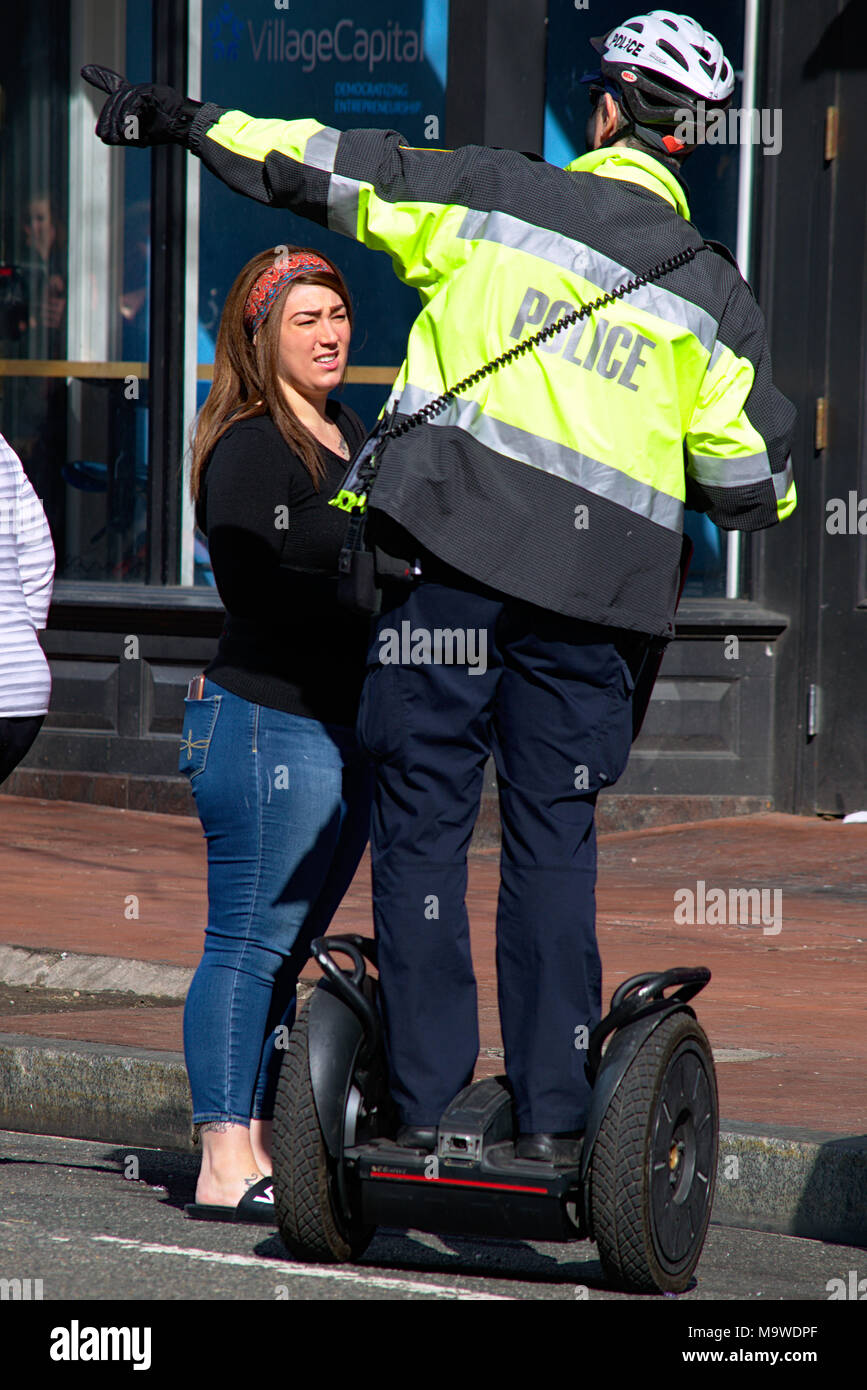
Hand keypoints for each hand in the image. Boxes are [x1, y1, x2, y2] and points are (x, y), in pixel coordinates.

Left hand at [80, 65, 201, 147]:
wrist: (186, 127)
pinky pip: (134, 104)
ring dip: (118, 122)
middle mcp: (138, 89)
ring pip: (123, 103)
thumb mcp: (139, 134)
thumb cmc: (166, 131)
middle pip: (115, 100)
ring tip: (118, 138)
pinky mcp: (151, 92)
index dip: (100, 77)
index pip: (114, 85)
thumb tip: (103, 137)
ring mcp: (145, 88)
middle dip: (107, 119)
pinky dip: (129, 119)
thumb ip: (121, 134)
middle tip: (103, 136)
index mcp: (135, 96)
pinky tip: (127, 132)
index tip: (84, 70)